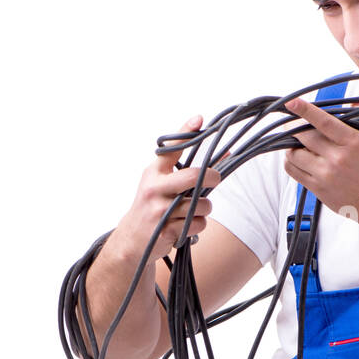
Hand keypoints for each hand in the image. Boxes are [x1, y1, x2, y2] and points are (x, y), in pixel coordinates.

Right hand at [116, 114, 221, 258]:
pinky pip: (199, 224)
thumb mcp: (162, 183)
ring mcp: (160, 210)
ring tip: (191, 211)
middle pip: (194, 177)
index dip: (185, 133)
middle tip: (215, 178)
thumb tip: (226, 153)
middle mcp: (155, 188)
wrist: (132, 239)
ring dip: (204, 208)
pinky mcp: (166, 230)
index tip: (199, 120)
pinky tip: (184, 225)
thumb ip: (187, 170)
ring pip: (202, 204)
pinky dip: (198, 225)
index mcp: (153, 173)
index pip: (171, 149)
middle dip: (212, 177)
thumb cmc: (153, 205)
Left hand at [281, 96, 358, 214]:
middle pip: (303, 136)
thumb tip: (355, 103)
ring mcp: (325, 175)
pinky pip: (293, 170)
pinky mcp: (317, 188)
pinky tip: (297, 156)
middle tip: (291, 122)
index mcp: (353, 142)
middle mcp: (337, 158)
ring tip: (295, 141)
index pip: (324, 122)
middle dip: (293, 126)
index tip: (292, 102)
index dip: (305, 111)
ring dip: (291, 144)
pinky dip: (290, 160)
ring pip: (294, 153)